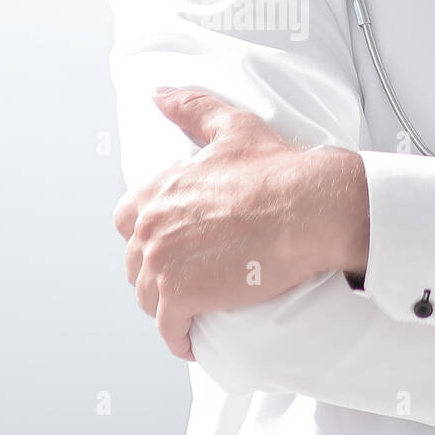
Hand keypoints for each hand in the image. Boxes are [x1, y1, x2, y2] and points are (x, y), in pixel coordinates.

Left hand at [113, 88, 368, 360]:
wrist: (309, 208)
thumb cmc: (278, 170)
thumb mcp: (231, 127)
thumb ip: (191, 108)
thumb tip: (158, 94)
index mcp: (158, 189)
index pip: (126, 222)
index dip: (147, 235)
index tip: (170, 246)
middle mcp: (151, 225)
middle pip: (136, 263)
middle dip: (157, 273)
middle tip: (186, 280)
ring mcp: (164, 263)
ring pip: (149, 298)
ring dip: (166, 307)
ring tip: (190, 312)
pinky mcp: (183, 297)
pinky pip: (169, 328)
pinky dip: (178, 337)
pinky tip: (190, 341)